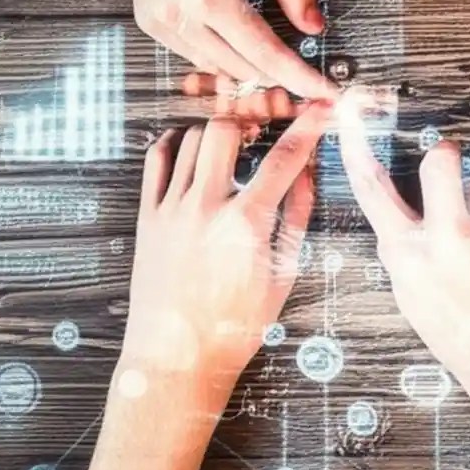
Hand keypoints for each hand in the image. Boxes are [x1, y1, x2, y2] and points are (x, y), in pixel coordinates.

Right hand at [113, 0, 334, 99]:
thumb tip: (314, 25)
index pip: (265, 53)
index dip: (300, 77)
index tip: (325, 92)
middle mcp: (177, 14)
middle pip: (242, 69)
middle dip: (278, 77)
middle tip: (307, 76)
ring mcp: (159, 21)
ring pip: (218, 69)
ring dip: (249, 69)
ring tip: (276, 61)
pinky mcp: (150, 23)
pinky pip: (195, 56)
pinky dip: (222, 57)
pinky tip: (238, 43)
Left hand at [123, 99, 331, 405]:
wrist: (179, 358)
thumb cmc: (235, 326)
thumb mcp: (282, 274)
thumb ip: (296, 217)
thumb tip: (308, 175)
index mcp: (245, 224)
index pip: (285, 158)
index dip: (309, 127)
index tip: (321, 111)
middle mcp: (205, 208)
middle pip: (227, 129)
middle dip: (252, 121)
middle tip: (264, 131)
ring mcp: (171, 209)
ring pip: (192, 138)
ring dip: (217, 133)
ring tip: (233, 147)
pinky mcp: (147, 216)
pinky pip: (157, 158)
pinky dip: (177, 144)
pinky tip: (193, 153)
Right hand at [335, 90, 469, 403]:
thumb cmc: (466, 338)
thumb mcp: (414, 302)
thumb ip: (403, 257)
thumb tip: (395, 228)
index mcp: (408, 254)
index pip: (371, 188)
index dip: (356, 146)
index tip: (351, 113)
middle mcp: (445, 234)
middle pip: (438, 159)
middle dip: (446, 162)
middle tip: (456, 183)